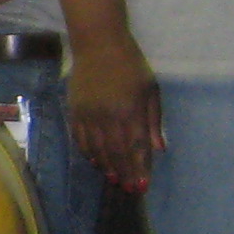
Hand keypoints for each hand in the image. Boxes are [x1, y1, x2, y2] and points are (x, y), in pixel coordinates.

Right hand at [66, 31, 162, 192]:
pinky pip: (80, 138)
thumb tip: (158, 148)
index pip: (136, 146)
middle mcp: (108, 116)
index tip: (143, 185)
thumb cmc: (131, 65)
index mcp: (130, 111)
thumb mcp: (150, 90)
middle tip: (129, 189)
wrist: (98, 45)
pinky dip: (88, 153)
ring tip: (114, 179)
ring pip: (97, 148)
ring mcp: (88, 115)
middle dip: (124, 173)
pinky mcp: (75, 111)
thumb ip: (153, 121)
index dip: (140, 168)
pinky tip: (95, 162)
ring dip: (106, 166)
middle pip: (116, 152)